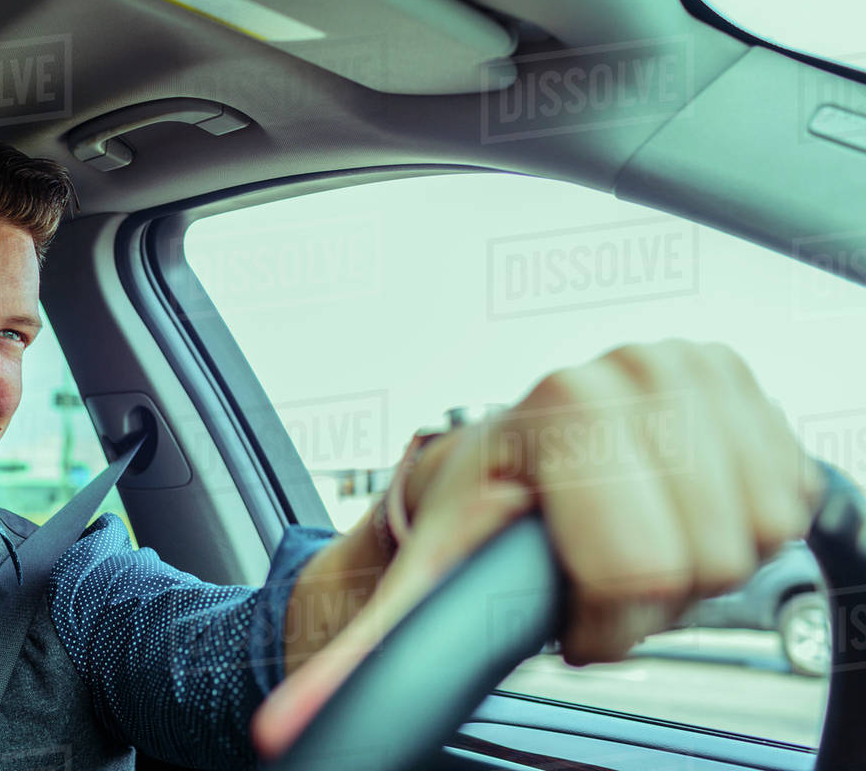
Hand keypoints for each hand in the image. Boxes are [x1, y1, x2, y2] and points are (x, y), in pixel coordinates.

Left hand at [404, 340, 823, 661]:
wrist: (516, 462)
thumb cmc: (482, 513)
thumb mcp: (424, 578)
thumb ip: (369, 657)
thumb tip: (299, 722)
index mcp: (559, 407)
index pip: (643, 563)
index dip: (602, 610)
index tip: (561, 596)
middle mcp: (629, 370)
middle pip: (706, 553)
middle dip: (650, 589)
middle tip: (594, 566)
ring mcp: (690, 367)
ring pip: (756, 528)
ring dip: (695, 555)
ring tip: (628, 534)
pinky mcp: (740, 382)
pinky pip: (790, 494)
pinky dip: (738, 521)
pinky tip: (672, 504)